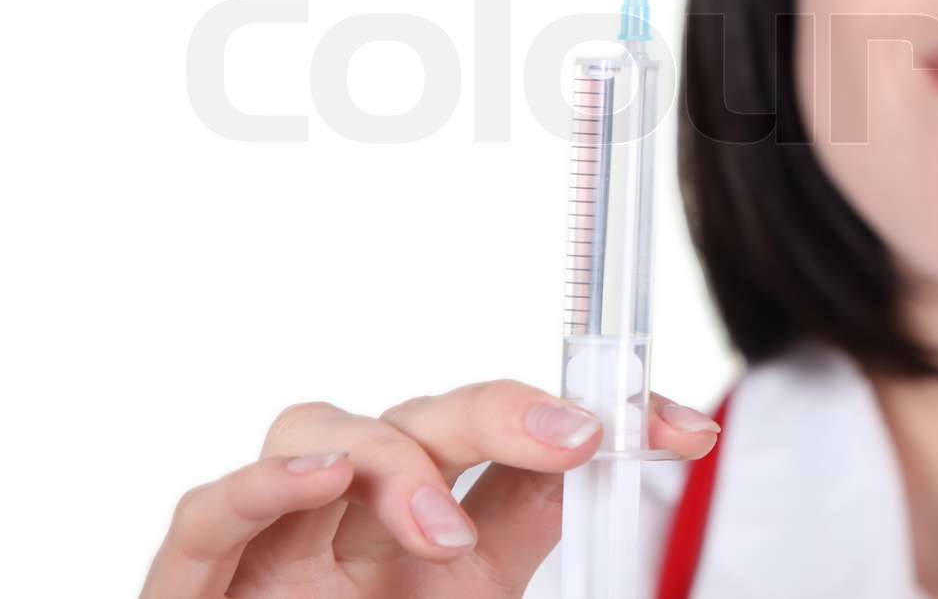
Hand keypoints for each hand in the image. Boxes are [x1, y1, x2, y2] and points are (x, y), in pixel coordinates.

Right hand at [140, 381, 720, 597]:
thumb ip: (528, 561)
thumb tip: (625, 531)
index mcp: (447, 550)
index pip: (526, 459)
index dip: (605, 426)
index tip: (686, 428)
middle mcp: (367, 531)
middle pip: (428, 420)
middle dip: (503, 410)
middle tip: (576, 438)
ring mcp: (279, 549)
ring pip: (323, 428)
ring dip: (390, 458)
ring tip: (438, 532)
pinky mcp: (196, 584)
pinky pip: (207, 514)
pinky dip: (258, 485)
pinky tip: (317, 479)